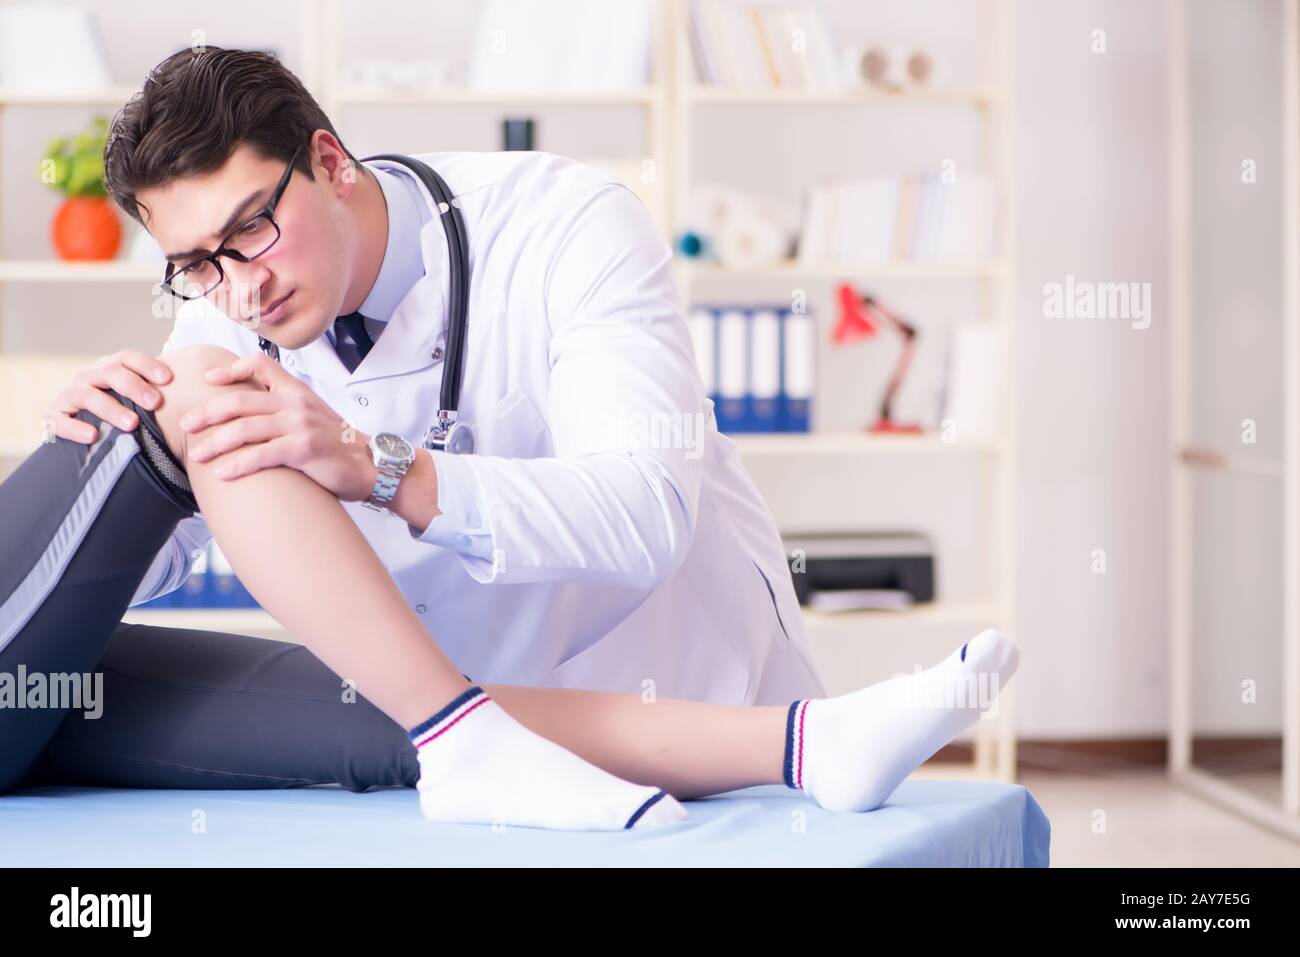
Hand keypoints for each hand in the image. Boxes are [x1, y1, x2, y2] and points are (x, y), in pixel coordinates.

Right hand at [44, 350, 172, 442]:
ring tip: (131, 424)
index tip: (169, 379)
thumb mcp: (138, 402)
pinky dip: (75, 428)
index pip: (128, 358)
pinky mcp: (53, 418)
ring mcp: (69, 396)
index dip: (147, 365)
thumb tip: (204, 389)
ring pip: (86, 395)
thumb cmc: (121, 416)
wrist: (81, 435)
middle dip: (133, 386)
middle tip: (155, 403)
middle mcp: (88, 377)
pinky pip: (59, 420)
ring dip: (110, 408)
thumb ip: (160, 395)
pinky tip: (93, 436)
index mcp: (110, 369)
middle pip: (110, 372)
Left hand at [180, 352, 377, 500]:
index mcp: (297, 390)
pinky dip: (238, 464)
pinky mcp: (303, 449)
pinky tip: (222, 474)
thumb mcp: (312, 415)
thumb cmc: (336, 445)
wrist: (369, 465)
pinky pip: (261, 454)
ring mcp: (300, 424)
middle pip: (240, 400)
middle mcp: (296, 402)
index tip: (207, 379)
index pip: (260, 364)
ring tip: (197, 455)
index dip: (230, 368)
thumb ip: (284, 408)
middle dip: (207, 413)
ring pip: (245, 429)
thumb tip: (250, 414)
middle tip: (185, 425)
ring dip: (215, 443)